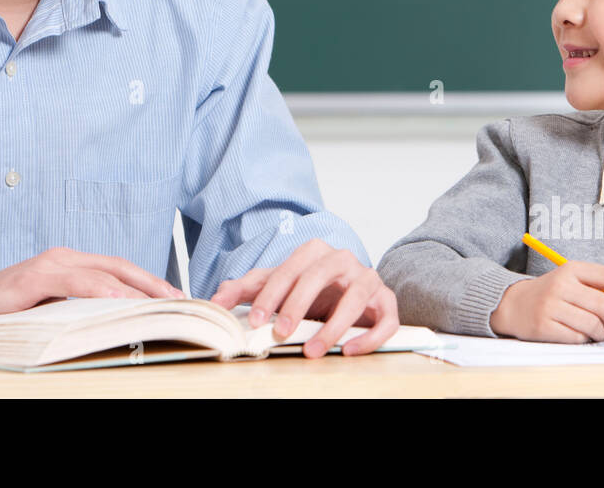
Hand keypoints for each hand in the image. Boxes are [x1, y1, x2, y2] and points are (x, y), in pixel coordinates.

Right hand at [0, 247, 183, 316]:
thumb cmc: (6, 312)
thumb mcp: (50, 307)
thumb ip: (78, 307)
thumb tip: (118, 322)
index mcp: (69, 262)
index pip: (119, 269)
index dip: (149, 281)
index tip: (175, 297)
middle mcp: (63, 257)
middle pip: (120, 267)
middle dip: (153, 284)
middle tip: (181, 301)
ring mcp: (49, 265)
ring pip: (104, 273)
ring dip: (136, 290)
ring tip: (161, 305)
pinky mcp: (34, 278)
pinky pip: (77, 283)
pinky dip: (103, 292)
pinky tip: (121, 304)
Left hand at [208, 238, 398, 357]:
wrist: (350, 295)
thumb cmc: (311, 290)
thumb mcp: (278, 286)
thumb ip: (248, 289)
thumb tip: (217, 299)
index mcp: (315, 252)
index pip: (290, 269)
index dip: (272, 295)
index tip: (258, 320)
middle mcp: (343, 259)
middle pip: (319, 275)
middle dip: (297, 305)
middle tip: (281, 332)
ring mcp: (368, 279)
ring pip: (355, 297)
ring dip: (333, 326)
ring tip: (312, 350)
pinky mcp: (386, 302)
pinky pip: (385, 318)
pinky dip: (369, 337)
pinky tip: (348, 351)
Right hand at [491, 261, 603, 342]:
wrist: (513, 304)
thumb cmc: (552, 293)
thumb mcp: (576, 280)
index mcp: (571, 269)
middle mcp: (560, 285)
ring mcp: (550, 306)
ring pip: (594, 325)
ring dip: (601, 333)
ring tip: (595, 330)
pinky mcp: (544, 325)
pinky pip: (578, 338)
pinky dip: (583, 339)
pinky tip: (577, 333)